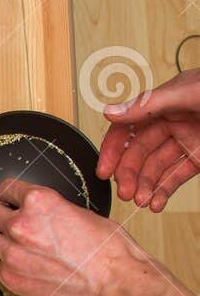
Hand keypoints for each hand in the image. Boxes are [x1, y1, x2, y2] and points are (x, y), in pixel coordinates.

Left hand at [0, 180, 160, 295]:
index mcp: (39, 201)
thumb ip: (50, 211)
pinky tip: (12, 260)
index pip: (5, 188)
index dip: (10, 195)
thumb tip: (40, 214)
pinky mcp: (10, 277)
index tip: (11, 200)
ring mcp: (12, 253)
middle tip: (7, 221)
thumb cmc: (106, 251)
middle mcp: (21, 225)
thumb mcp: (80, 213)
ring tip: (6, 241)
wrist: (112, 284)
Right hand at [97, 68, 199, 210]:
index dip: (114, 148)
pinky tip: (156, 202)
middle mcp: (172, 121)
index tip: (105, 170)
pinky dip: (164, 191)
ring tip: (143, 201)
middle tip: (126, 192)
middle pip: (140, 152)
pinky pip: (175, 176)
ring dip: (146, 186)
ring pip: (156, 167)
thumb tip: (112, 111)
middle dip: (131, 174)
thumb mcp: (191, 92)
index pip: (128, 126)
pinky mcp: (199, 158)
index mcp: (164, 102)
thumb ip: (151, 103)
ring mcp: (186, 140)